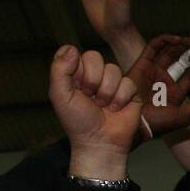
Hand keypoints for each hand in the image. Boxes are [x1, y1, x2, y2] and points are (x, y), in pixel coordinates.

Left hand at [48, 45, 140, 177]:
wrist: (100, 142)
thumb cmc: (78, 122)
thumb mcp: (60, 94)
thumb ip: (59, 69)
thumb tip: (72, 48)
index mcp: (76, 74)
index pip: (75, 53)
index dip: (76, 69)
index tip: (75, 87)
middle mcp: (94, 75)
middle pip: (95, 56)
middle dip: (91, 80)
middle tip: (90, 97)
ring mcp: (113, 83)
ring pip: (113, 70)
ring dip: (106, 92)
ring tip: (103, 106)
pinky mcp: (130, 92)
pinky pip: (128, 83)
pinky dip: (120, 98)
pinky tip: (116, 109)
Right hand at [124, 35, 189, 138]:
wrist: (134, 123)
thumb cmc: (159, 124)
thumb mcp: (185, 115)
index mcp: (176, 91)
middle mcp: (165, 79)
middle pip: (182, 59)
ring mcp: (154, 70)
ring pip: (170, 50)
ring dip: (183, 43)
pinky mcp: (142, 63)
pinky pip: (154, 47)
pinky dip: (165, 40)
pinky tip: (178, 40)